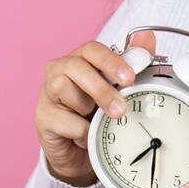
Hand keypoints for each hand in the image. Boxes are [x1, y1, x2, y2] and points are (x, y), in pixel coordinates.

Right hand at [35, 29, 155, 184]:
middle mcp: (59, 70)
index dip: (111, 61)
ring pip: (62, 87)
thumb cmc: (97, 112)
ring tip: (93, 120)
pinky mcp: (41, 116)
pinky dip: (79, 131)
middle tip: (119, 109)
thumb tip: (146, 37)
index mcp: (80, 59)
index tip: (129, 78)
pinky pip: (62, 119)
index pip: (92, 49)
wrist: (80, 150)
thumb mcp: (118, 90)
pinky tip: (84, 136)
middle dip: (100, 88)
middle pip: (75, 66)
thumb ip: (132, 63)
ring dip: (85, 107)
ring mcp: (47, 93)